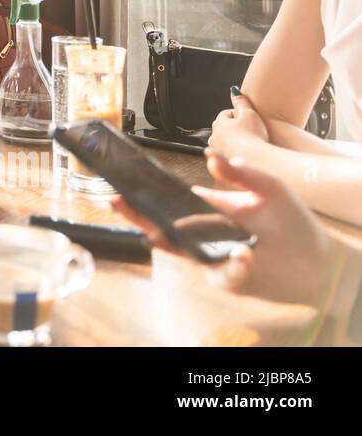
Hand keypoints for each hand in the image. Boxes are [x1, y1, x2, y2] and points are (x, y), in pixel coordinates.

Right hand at [112, 150, 338, 307]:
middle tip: (117, 202)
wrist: (318, 260)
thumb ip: (240, 172)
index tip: (129, 182)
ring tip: (155, 235)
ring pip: (182, 251)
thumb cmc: (292, 223)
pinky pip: (223, 274)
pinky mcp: (231, 278)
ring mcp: (216, 256)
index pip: (175, 200)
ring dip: (167, 242)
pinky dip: (233, 267)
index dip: (151, 193)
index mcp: (211, 210)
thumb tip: (210, 158)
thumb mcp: (269, 187)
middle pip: (165, 224)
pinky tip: (245, 256)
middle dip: (139, 215)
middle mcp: (208, 233)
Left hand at [207, 89, 269, 158]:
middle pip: (224, 127)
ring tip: (248, 142)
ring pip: (224, 140)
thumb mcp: (249, 113)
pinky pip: (227, 152)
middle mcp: (213, 136)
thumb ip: (241, 101)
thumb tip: (233, 90)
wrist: (254, 159)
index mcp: (218, 123)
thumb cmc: (253, 134)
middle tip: (250, 131)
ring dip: (233, 139)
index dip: (239, 116)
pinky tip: (244, 152)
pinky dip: (234, 151)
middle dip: (235, 127)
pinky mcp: (222, 162)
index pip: (226, 114)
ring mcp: (217, 150)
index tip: (249, 121)